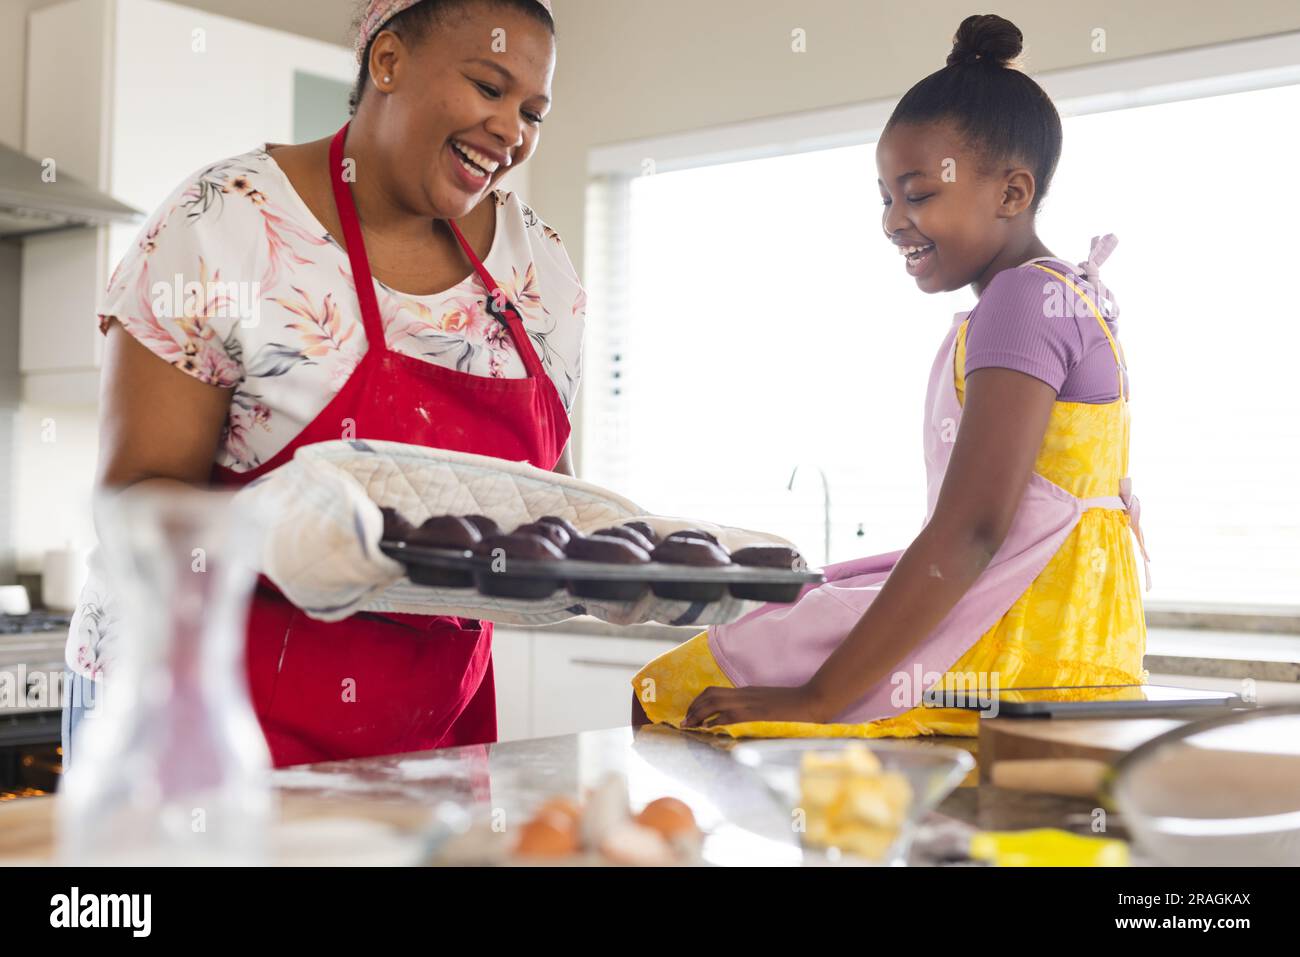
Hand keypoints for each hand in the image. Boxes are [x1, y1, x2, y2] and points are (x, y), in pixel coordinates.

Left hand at [682, 684, 830, 728]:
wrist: (811, 700)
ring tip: (689, 726)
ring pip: (714, 703)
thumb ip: (752, 706)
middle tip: (684, 722)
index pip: (715, 692)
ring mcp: (749, 704)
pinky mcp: (755, 714)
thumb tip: (737, 718)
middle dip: (693, 708)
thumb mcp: (767, 702)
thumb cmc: (792, 705)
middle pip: (710, 695)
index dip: (699, 702)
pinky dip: (714, 722)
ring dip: (698, 714)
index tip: (691, 713)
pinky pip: (728, 717)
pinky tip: (708, 730)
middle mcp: (743, 695)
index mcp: (746, 692)